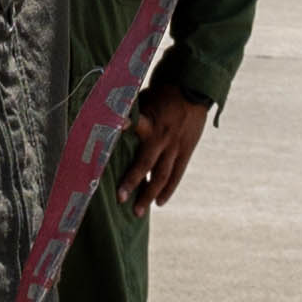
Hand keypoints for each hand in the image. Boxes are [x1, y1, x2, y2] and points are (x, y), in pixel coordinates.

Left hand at [115, 90, 211, 211]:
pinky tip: (159, 203)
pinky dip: (168, 190)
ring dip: (150, 195)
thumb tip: (107, 120)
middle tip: (121, 199)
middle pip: (146, 163)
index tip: (115, 128)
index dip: (125, 124)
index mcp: (150, 120)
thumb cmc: (162, 93)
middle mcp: (162, 137)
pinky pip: (177, 174)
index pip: (136, 122)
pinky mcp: (186, 151)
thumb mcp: (145, 97)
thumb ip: (131, 112)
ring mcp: (175, 147)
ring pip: (162, 175)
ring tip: (138, 212)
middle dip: (133, 181)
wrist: (195, 90)